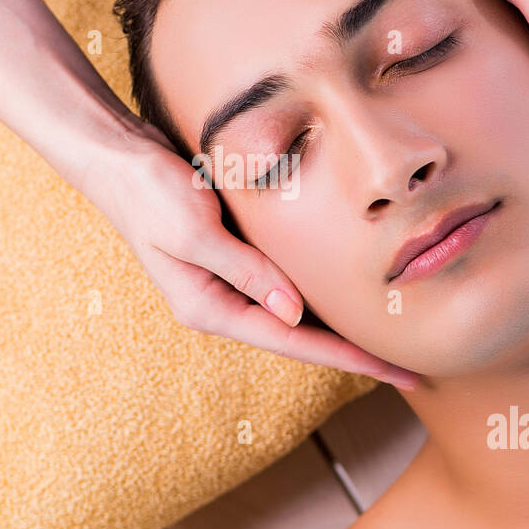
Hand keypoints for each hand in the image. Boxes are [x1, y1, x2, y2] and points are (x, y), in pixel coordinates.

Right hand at [90, 123, 421, 390]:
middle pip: (300, 337)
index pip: (292, 342)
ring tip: (391, 340)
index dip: (348, 358)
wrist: (117, 156)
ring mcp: (228, 281)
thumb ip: (247, 271)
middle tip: (411, 370)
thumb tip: (294, 313)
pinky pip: (286, 280)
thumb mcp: (196, 231)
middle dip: (353, 353)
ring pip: (296, 312)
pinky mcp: (234, 255)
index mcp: (210, 308)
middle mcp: (222, 303)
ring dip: (340, 326)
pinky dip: (320, 290)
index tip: (393, 373)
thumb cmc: (149, 191)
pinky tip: (349, 292)